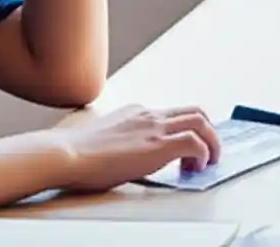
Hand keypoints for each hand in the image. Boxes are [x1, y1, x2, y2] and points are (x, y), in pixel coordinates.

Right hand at [51, 104, 222, 192]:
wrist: (67, 153)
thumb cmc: (77, 152)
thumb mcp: (105, 138)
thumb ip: (121, 140)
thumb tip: (125, 156)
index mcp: (135, 112)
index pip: (172, 113)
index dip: (186, 130)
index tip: (187, 149)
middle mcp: (148, 114)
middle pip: (194, 111)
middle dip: (208, 132)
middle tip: (207, 154)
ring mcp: (154, 127)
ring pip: (200, 120)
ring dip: (212, 142)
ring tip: (207, 162)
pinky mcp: (159, 144)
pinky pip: (195, 142)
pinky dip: (203, 154)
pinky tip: (193, 168)